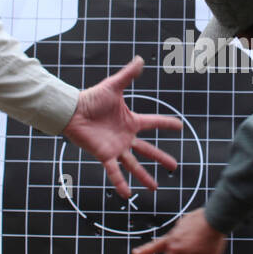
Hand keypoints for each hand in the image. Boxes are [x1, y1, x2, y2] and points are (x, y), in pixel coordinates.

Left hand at [62, 56, 182, 198]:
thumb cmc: (91, 98)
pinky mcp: (104, 154)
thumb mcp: (113, 86)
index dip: (167, 124)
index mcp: (130, 121)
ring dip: (144, 176)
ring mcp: (116, 147)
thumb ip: (128, 75)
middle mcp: (125, 137)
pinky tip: (127, 194)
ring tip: (154, 188)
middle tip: (174, 166)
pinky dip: (120, 182)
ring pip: (134, 164)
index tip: (180, 126)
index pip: (153, 122)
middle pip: (148, 150)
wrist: (72, 110)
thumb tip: (140, 59)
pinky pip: (114, 171)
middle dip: (161, 158)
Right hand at [133, 208, 227, 253]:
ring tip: (160, 243)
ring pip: (169, 238)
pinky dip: (183, 235)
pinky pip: (181, 230)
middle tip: (137, 252)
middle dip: (146, 250)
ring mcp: (178, 227)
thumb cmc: (210, 240)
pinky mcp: (185, 220)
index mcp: (175, 249)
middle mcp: (173, 237)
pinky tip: (192, 235)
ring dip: (167, 243)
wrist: (216, 218)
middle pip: (156, 246)